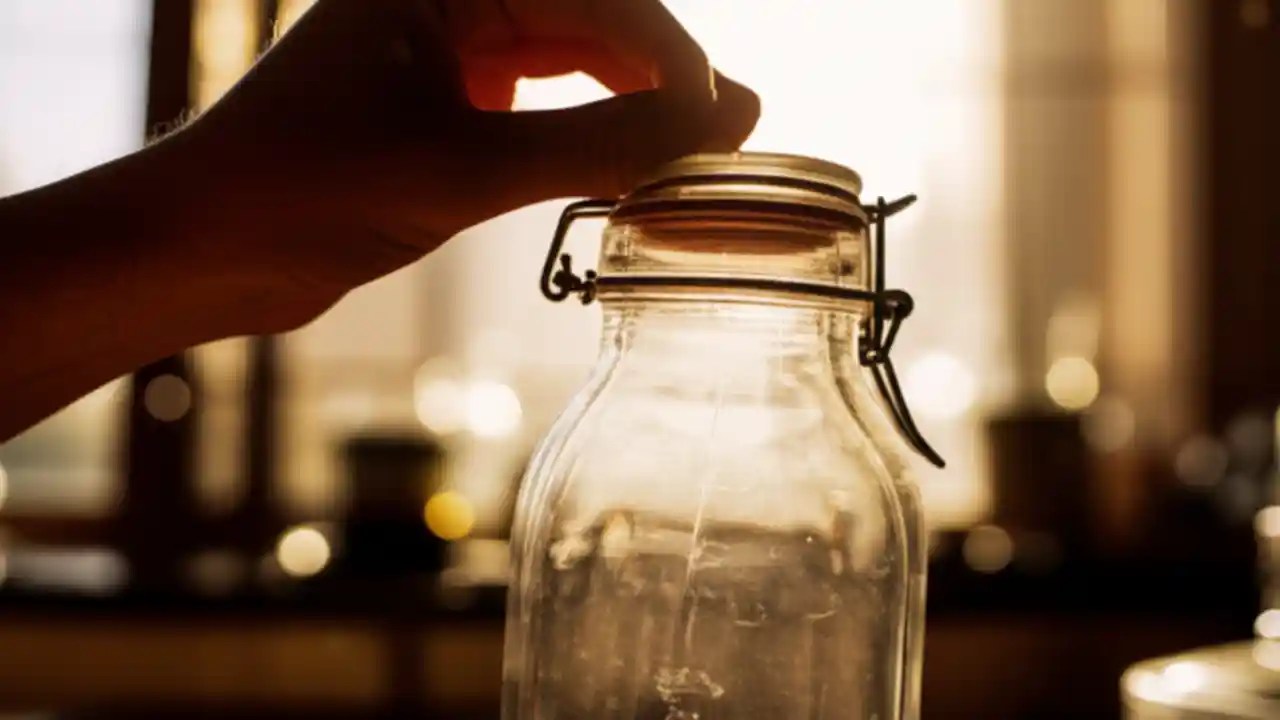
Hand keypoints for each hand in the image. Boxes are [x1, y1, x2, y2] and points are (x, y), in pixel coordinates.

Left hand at [181, 0, 759, 330]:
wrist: (202, 254)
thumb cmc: (304, 191)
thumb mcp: (466, 167)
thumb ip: (601, 143)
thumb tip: (730, 120)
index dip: (672, 59)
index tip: (727, 126)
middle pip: (593, 20)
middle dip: (662, 80)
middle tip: (727, 142)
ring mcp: (445, 49)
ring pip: (575, 62)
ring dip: (633, 108)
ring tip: (693, 157)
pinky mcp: (443, 106)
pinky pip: (544, 106)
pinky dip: (589, 138)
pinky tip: (627, 168)